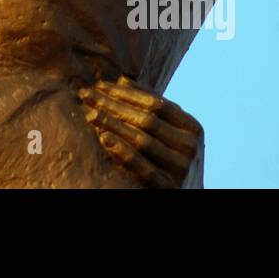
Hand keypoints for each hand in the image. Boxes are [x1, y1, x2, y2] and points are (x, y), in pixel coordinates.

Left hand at [78, 76, 204, 187]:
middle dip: (113, 104)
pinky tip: (104, 138)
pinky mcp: (168, 187)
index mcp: (192, 128)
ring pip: (142, 140)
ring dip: (113, 124)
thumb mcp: (172, 134)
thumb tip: (122, 80)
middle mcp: (190, 146)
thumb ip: (153, 110)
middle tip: (86, 94)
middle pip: (145, 119)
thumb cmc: (174, 161)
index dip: (126, 93)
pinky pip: (142, 167)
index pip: (155, 103)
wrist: (190, 197)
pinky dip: (123, 152)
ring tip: (90, 113)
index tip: (99, 84)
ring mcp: (180, 168)